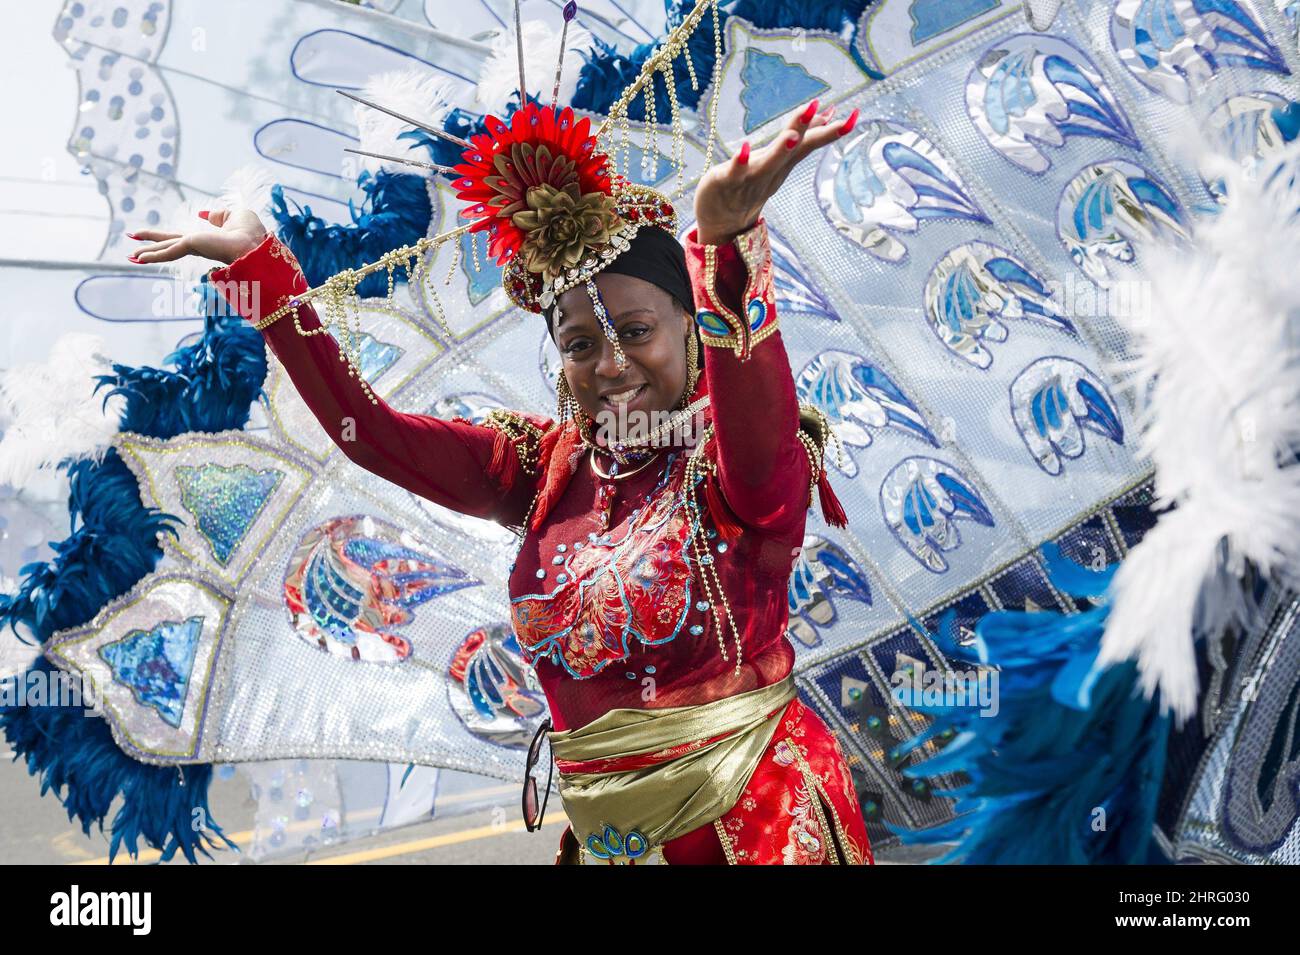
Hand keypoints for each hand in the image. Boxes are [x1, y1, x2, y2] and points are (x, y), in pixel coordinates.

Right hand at [125, 208, 266, 265]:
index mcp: (205, 240)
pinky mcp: (193, 246)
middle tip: (132, 253)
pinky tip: (139, 258)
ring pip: (165, 250)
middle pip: (168, 245)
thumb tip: (205, 214)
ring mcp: (194, 247)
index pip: (178, 239)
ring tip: (130, 258)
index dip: (163, 238)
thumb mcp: (234, 216)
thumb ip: (218, 216)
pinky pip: (169, 251)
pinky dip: (154, 254)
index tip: (149, 238)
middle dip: (150, 248)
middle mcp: (197, 245)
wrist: (256, 245)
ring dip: (147, 254)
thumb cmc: (251, 232)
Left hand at [692, 100, 857, 246]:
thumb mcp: (776, 162)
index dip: (831, 130)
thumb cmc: (748, 187)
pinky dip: (739, 161)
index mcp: (782, 164)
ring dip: (781, 149)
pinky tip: (742, 147)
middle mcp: (770, 171)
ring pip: (768, 163)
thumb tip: (825, 114)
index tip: (856, 116)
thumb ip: (798, 140)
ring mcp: (749, 178)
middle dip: (809, 131)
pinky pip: (734, 171)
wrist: (722, 225)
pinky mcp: (726, 182)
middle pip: (793, 150)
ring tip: (792, 135)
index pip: (809, 143)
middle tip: (828, 112)